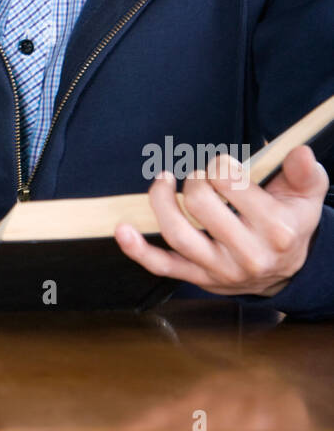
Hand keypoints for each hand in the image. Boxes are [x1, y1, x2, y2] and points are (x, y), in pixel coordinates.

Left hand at [115, 144, 328, 297]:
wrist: (288, 271)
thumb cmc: (290, 223)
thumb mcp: (307, 196)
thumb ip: (306, 172)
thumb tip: (300, 153)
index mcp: (275, 228)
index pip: (229, 182)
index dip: (220, 165)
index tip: (224, 166)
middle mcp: (247, 253)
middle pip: (199, 203)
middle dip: (195, 179)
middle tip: (203, 177)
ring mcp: (220, 269)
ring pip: (177, 232)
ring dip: (161, 201)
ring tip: (164, 181)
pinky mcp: (199, 278)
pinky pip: (163, 265)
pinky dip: (139, 249)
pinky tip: (123, 231)